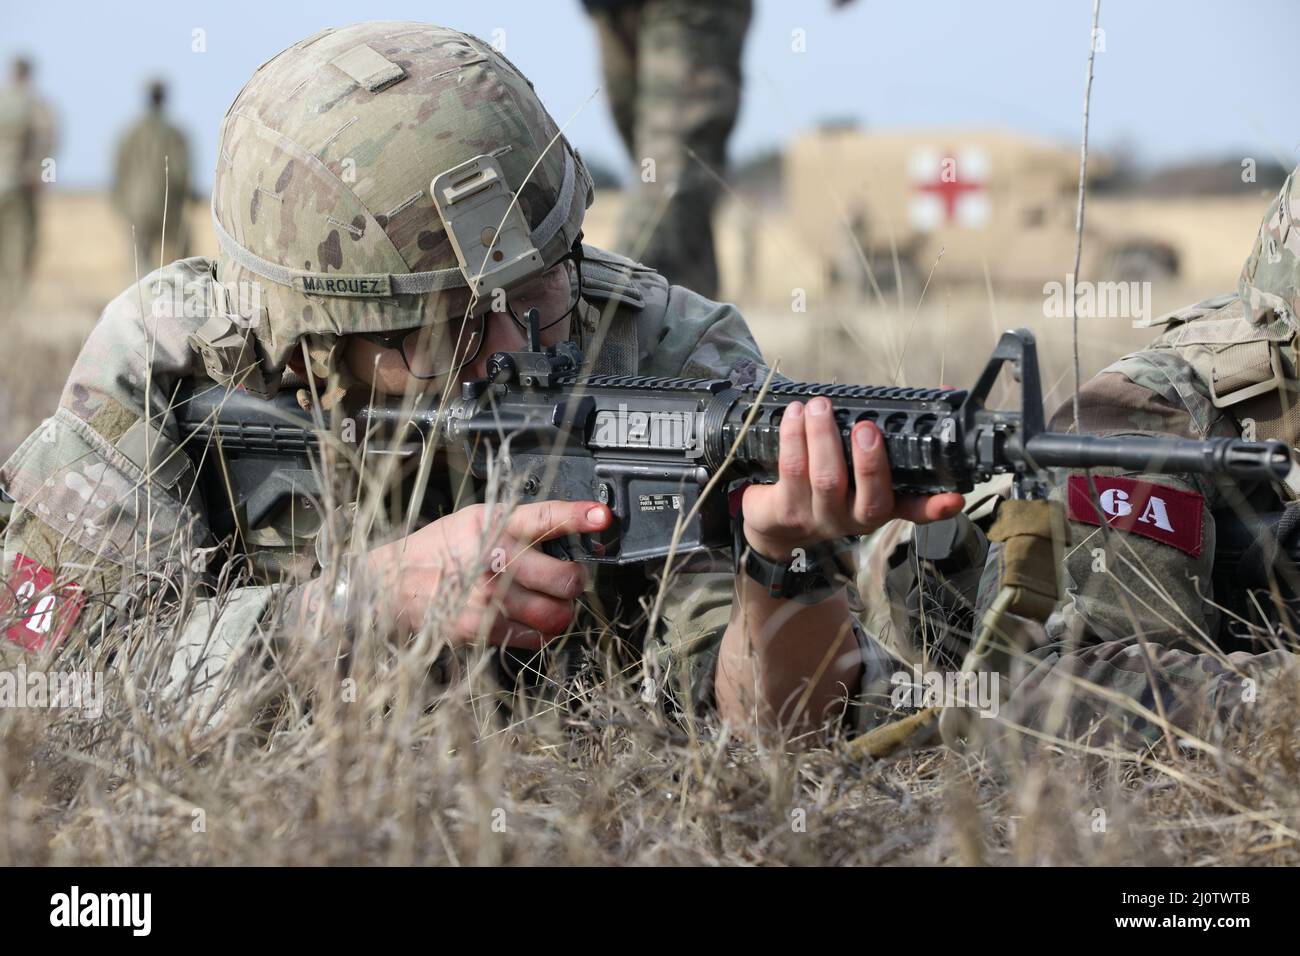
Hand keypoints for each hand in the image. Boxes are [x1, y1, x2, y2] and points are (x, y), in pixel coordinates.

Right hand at [365, 499, 610, 649]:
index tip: (603, 517)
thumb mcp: (472, 522)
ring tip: (554, 604)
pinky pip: (535, 636)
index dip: (578, 516)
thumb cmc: (437, 551)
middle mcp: (495, 559)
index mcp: (494, 524)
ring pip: (556, 613)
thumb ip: (516, 526)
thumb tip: (563, 535)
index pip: (545, 517)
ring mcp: (489, 597)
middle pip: (565, 577)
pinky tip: (530, 620)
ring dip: (563, 611)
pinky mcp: (482, 627)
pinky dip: (542, 631)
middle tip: (569, 579)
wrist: (389, 585)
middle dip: (575, 581)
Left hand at [739, 397, 964, 560]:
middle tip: (865, 426)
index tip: (954, 498)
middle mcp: (855, 518)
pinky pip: (792, 470)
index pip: (914, 510)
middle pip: (871, 496)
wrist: (775, 521)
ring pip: (827, 478)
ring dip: (823, 437)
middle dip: (870, 460)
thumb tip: (940, 391)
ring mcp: (821, 518)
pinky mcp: (788, 512)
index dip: (935, 506)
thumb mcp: (859, 464)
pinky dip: (794, 437)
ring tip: (819, 406)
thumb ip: (888, 434)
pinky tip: (794, 415)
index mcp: (879, 505)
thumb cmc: (825, 479)